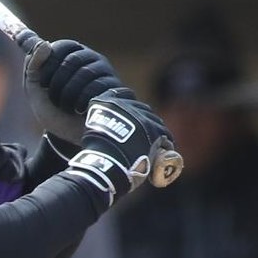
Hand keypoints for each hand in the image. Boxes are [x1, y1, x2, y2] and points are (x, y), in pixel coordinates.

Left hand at [24, 39, 123, 142]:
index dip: (48, 63)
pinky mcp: (114, 86)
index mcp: (71, 55)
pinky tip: (80, 110)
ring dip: (68, 95)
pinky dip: (81, 102)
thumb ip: (32, 66)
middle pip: (71, 61)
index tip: (43, 81)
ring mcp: (105, 71)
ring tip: (67, 106)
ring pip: (84, 73)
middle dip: (57, 83)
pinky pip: (96, 87)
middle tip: (54, 98)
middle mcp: (91, 59)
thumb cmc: (54, 111)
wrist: (72, 138)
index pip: (61, 46)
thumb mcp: (35, 90)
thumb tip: (44, 43)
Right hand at [65, 89, 172, 205]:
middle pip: (142, 109)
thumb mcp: (92, 128)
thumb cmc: (95, 152)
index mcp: (108, 102)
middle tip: (142, 135)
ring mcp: (141, 117)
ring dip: (155, 131)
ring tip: (153, 144)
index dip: (129, 104)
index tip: (129, 115)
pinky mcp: (154, 130)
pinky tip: (163, 149)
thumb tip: (105, 127)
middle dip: (144, 120)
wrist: (106, 163)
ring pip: (155, 121)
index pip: (124, 94)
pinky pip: (165, 134)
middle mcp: (126, 106)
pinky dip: (165, 142)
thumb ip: (102, 121)